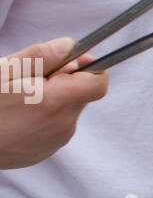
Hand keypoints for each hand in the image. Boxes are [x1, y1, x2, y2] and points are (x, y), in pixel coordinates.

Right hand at [0, 37, 108, 168]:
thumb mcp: (4, 72)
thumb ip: (40, 57)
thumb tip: (70, 46)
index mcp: (54, 102)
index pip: (99, 82)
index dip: (90, 65)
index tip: (71, 59)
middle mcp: (62, 125)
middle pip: (82, 93)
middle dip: (64, 80)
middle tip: (31, 77)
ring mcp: (56, 141)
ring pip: (68, 109)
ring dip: (54, 98)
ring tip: (20, 97)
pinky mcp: (47, 151)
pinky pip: (57, 126)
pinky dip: (45, 116)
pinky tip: (19, 115)